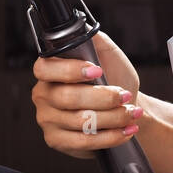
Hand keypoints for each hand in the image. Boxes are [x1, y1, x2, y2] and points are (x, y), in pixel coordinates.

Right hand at [30, 31, 143, 158]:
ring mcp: (47, 119)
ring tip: (130, 113)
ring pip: (80, 121)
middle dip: (102, 98)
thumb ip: (94, 41)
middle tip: (123, 95)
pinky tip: (124, 130)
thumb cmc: (114, 79)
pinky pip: (83, 141)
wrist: (124, 106)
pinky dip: (109, 136)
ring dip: (112, 118)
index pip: (45, 69)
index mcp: (48, 71)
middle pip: (67, 98)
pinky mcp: (56, 140)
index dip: (70, 70)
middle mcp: (43, 95)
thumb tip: (85, 32)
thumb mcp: (107, 54)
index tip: (97, 71)